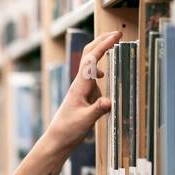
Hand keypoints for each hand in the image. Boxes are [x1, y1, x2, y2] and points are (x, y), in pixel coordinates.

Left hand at [45, 28, 122, 152]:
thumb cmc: (68, 131)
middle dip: (102, 41)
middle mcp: (79, 83)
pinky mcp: (82, 95)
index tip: (116, 36)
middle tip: (118, 33)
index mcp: (80, 85)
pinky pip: (91, 76)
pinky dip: (99, 69)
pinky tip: (103, 75)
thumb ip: (97, 110)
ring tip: (114, 45)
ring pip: (89, 64)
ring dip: (100, 52)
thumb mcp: (85, 121)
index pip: (91, 59)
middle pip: (88, 55)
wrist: (56, 140)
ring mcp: (81, 88)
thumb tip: (109, 101)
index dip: (104, 46)